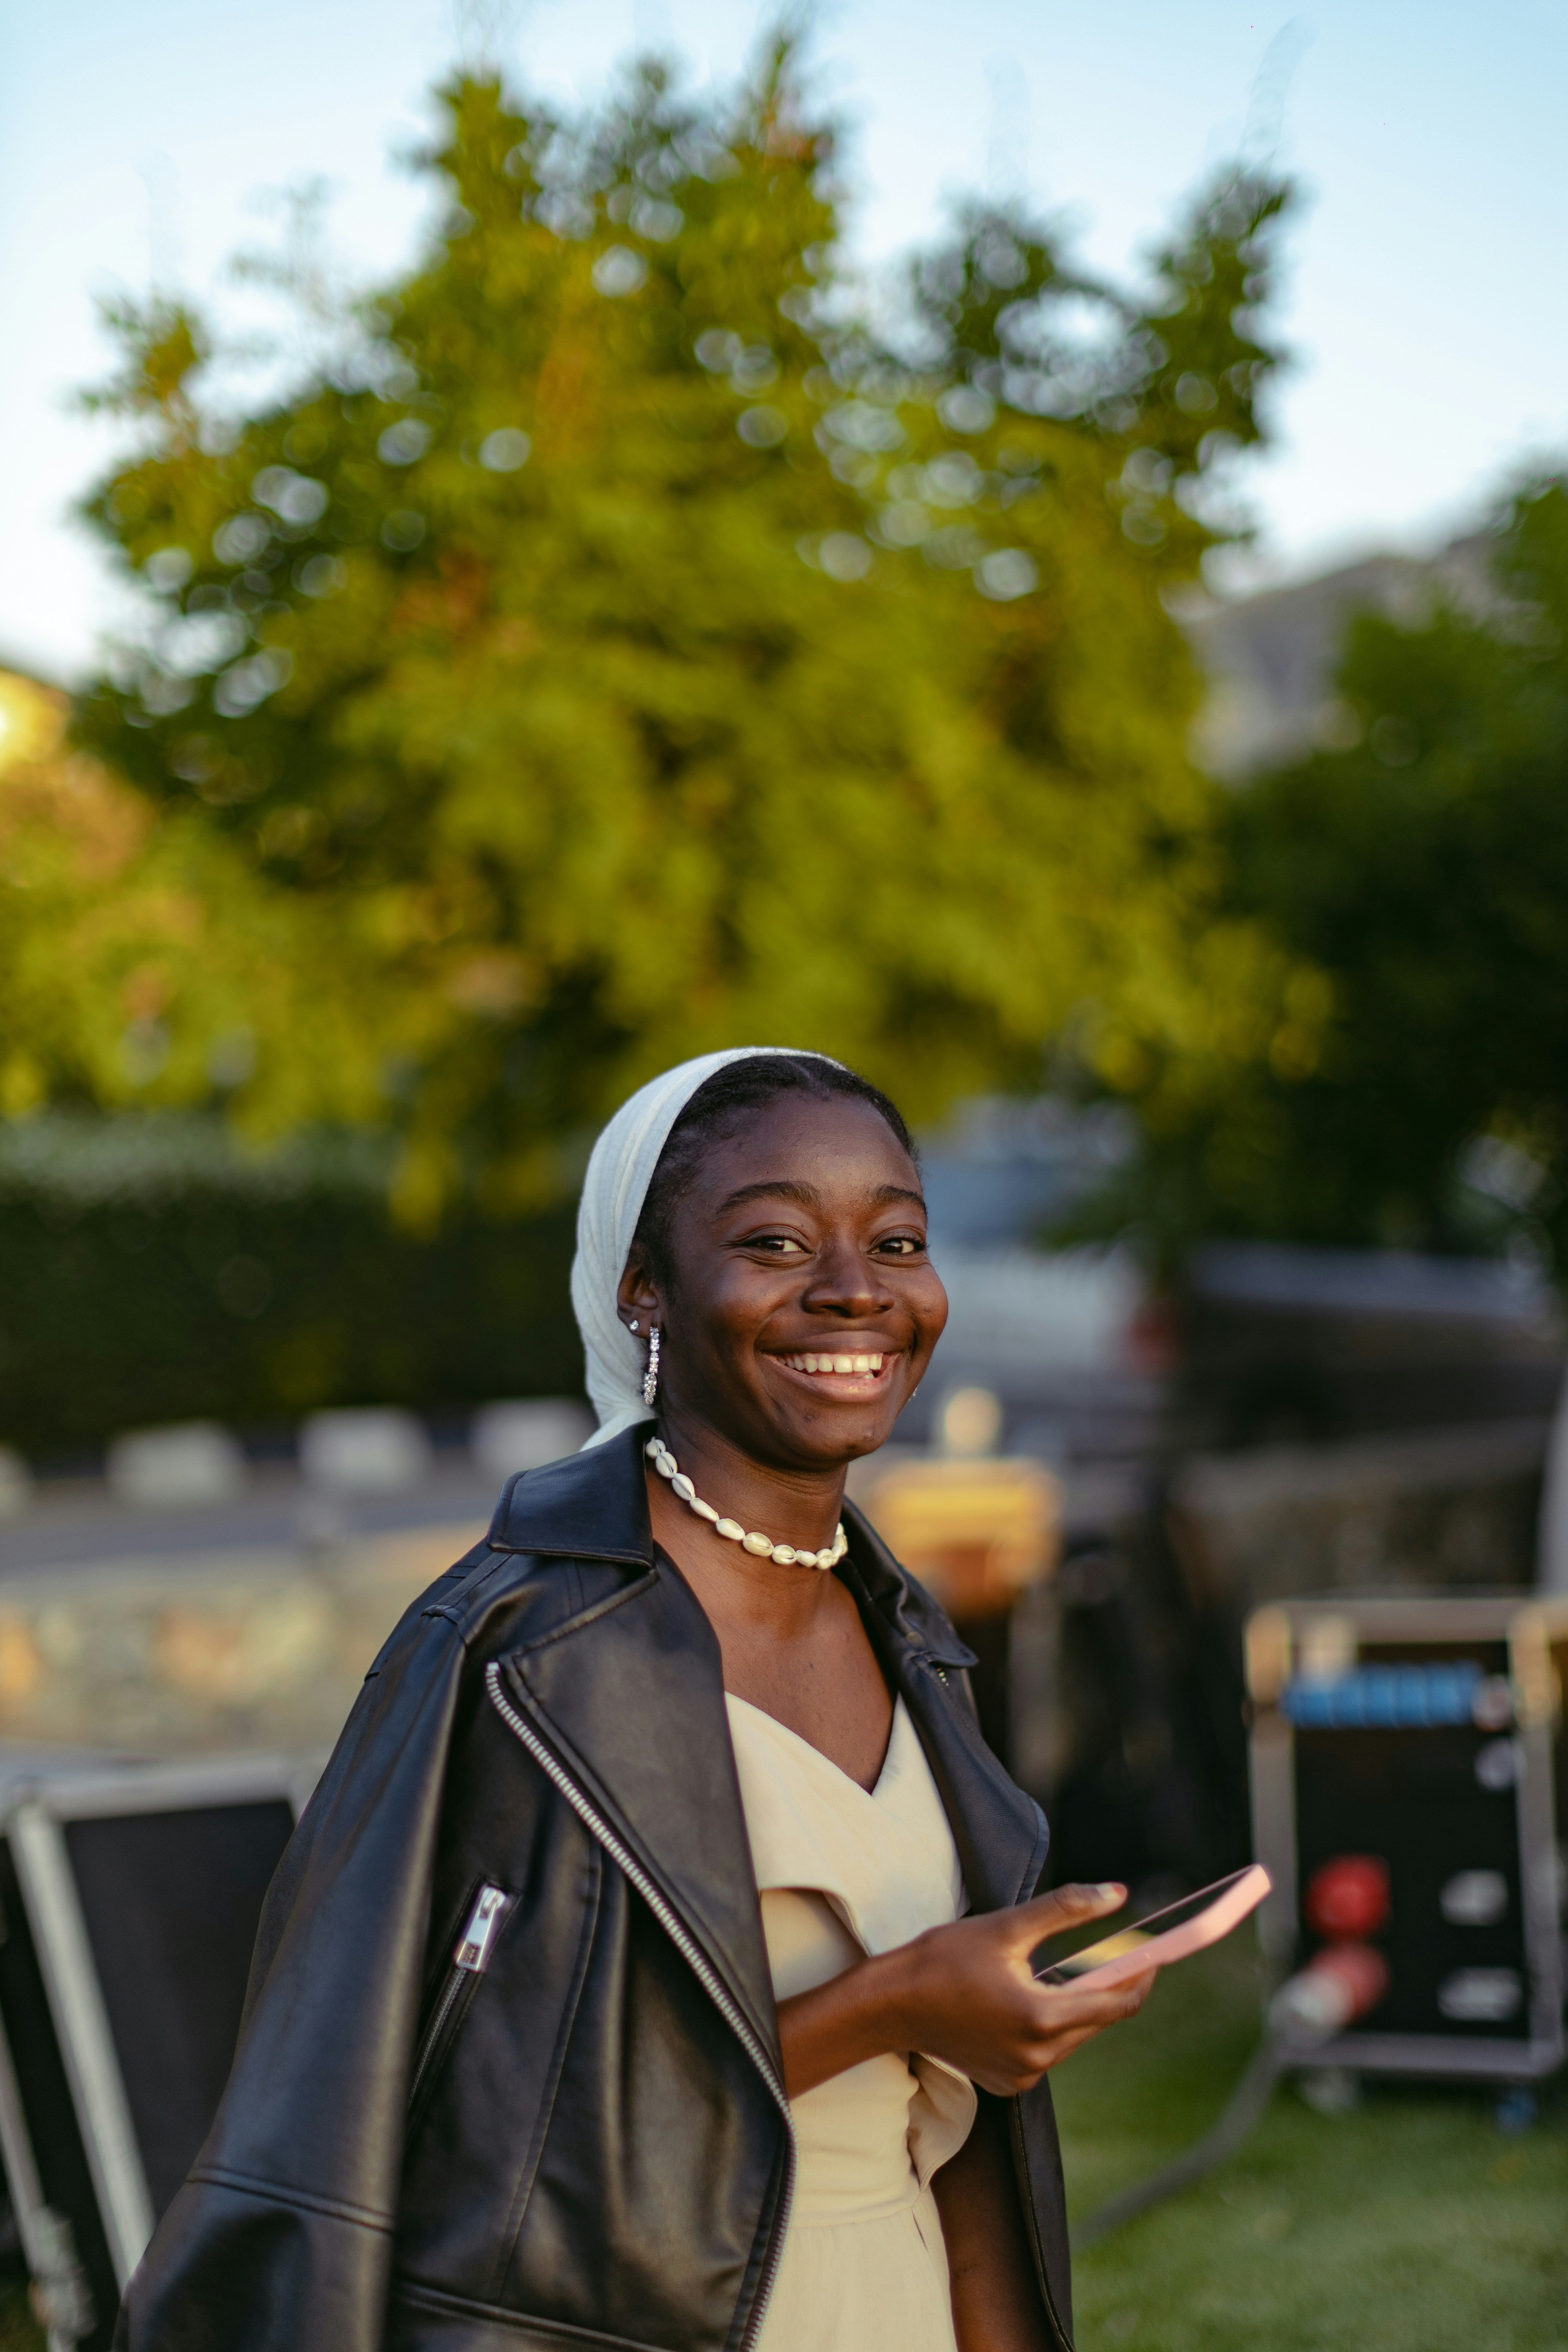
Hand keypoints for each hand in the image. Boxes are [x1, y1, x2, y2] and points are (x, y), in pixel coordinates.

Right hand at [777, 1882, 1155, 2099]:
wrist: (891, 2005)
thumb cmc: (943, 1959)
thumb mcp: (1006, 1926)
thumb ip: (1066, 1909)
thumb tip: (1118, 1894)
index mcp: (1043, 2019)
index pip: (1118, 2002)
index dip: (1143, 1975)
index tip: (1156, 1953)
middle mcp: (1039, 2057)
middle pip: (1098, 2018)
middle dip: (1107, 1985)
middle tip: (1105, 1951)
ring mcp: (1023, 2075)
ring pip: (1074, 2035)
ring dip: (1074, 2003)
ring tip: (1043, 1971)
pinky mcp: (1009, 2082)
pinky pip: (1048, 2050)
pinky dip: (1048, 2023)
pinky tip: (1019, 1999)